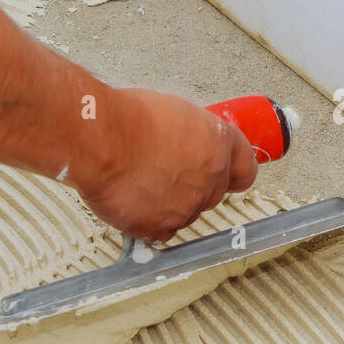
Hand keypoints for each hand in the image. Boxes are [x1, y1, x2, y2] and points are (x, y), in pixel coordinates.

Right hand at [74, 88, 257, 242]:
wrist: (99, 140)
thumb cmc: (127, 118)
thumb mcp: (173, 112)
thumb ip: (191, 135)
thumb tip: (186, 144)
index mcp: (218, 145)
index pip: (245, 169)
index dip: (231, 173)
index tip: (225, 174)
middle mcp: (210, 178)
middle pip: (212, 194)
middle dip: (192, 186)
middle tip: (164, 173)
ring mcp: (186, 206)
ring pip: (185, 214)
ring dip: (167, 204)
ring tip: (139, 182)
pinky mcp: (159, 226)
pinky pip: (159, 231)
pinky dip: (146, 221)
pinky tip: (132, 202)